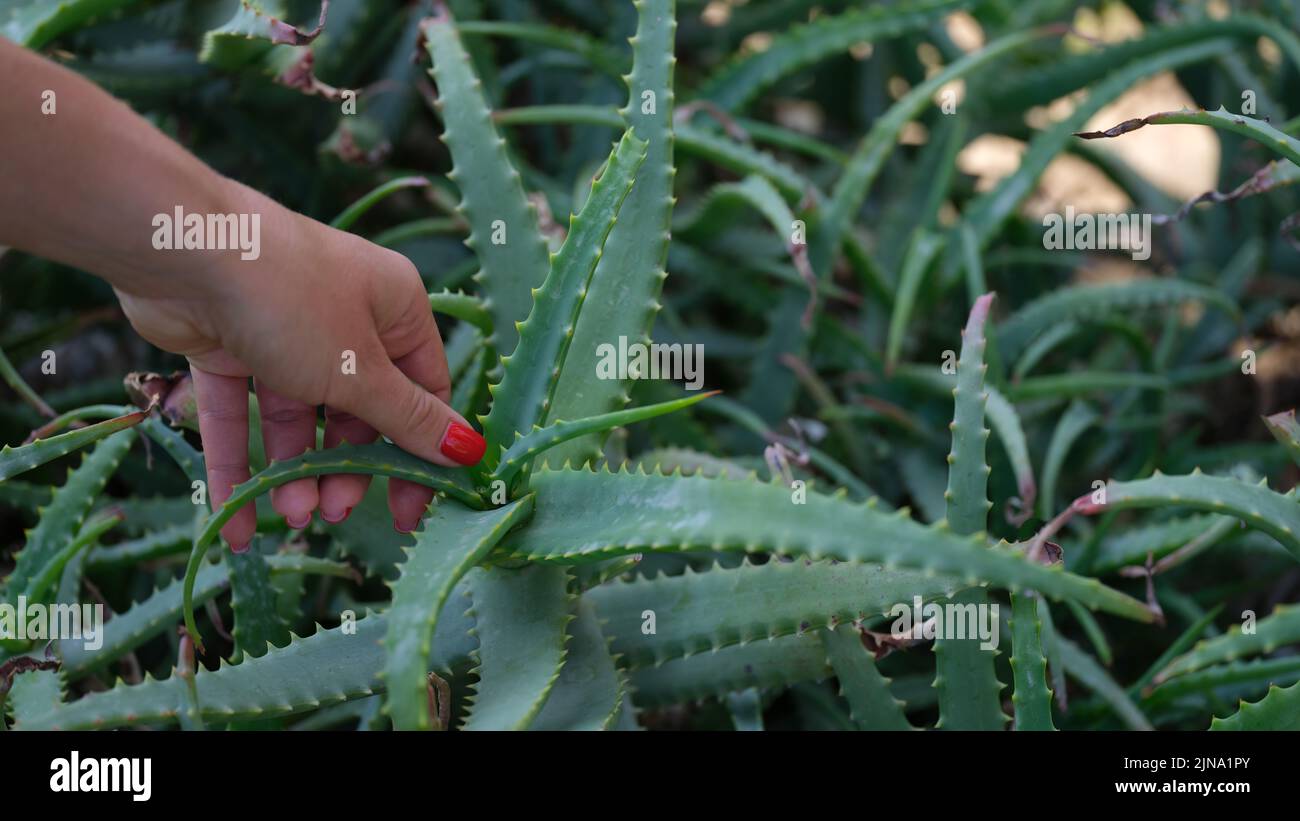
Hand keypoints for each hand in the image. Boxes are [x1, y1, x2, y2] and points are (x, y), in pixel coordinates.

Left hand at [114, 184, 484, 550]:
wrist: (181, 247)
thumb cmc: (292, 300)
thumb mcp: (360, 371)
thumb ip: (410, 419)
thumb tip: (470, 451)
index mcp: (394, 307)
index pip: (423, 390)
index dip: (419, 452)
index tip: (409, 510)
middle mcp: (343, 314)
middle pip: (356, 409)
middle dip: (345, 467)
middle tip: (332, 514)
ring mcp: (281, 329)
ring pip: (295, 415)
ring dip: (292, 470)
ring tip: (289, 515)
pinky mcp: (225, 343)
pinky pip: (239, 412)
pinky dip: (237, 462)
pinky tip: (232, 515)